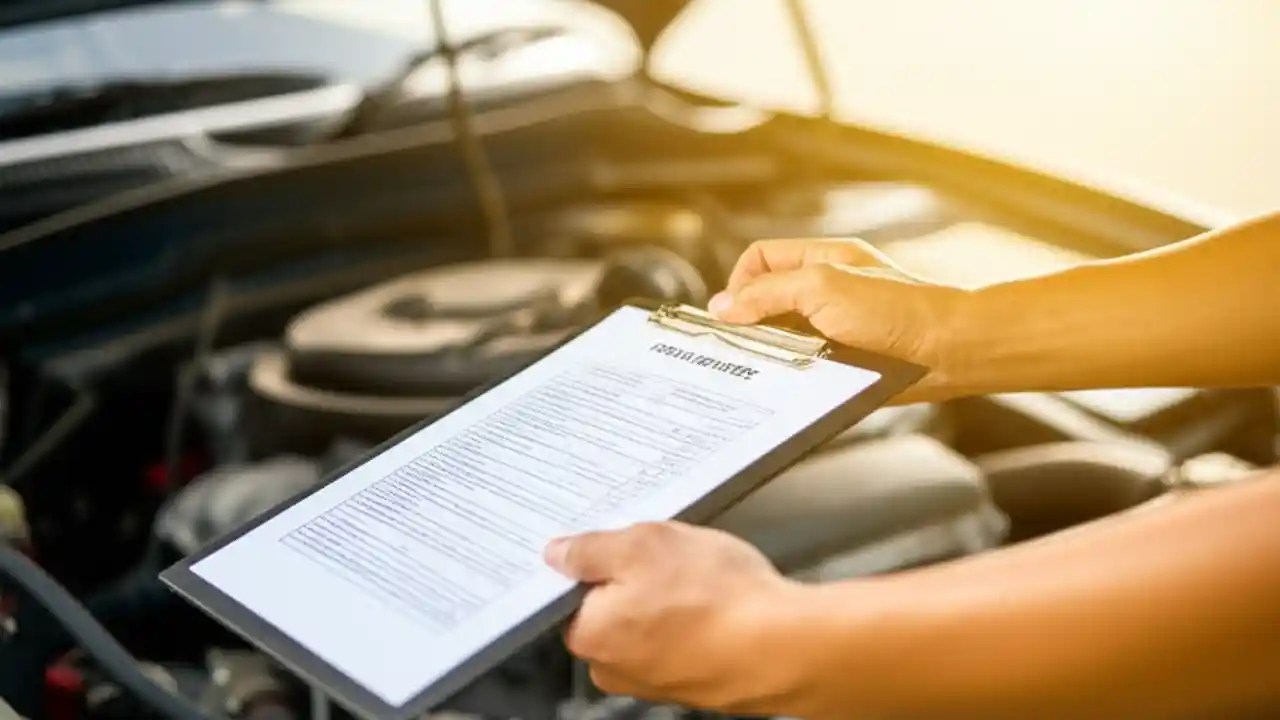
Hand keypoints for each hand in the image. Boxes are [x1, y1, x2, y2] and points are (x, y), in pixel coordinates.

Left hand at [544, 522, 801, 713]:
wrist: (786, 646)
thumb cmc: (713, 596)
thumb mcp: (642, 544)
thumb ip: (590, 549)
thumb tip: (558, 555)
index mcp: (590, 636)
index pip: (569, 596)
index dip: (593, 563)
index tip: (616, 543)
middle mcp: (617, 669)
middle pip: (610, 610)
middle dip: (633, 579)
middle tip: (666, 552)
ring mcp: (659, 682)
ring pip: (650, 624)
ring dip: (669, 598)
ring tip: (702, 574)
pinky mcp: (697, 683)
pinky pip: (684, 640)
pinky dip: (698, 618)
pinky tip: (721, 598)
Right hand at [709, 238, 972, 401]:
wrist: (950, 351)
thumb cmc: (897, 311)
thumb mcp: (822, 290)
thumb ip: (768, 295)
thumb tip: (723, 307)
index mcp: (820, 260)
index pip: (760, 259)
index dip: (740, 284)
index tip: (733, 316)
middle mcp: (825, 290)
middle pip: (766, 300)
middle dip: (751, 323)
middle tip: (742, 346)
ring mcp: (834, 326)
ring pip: (782, 338)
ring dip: (772, 353)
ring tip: (771, 366)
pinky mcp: (844, 360)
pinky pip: (803, 366)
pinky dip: (792, 375)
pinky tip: (792, 383)